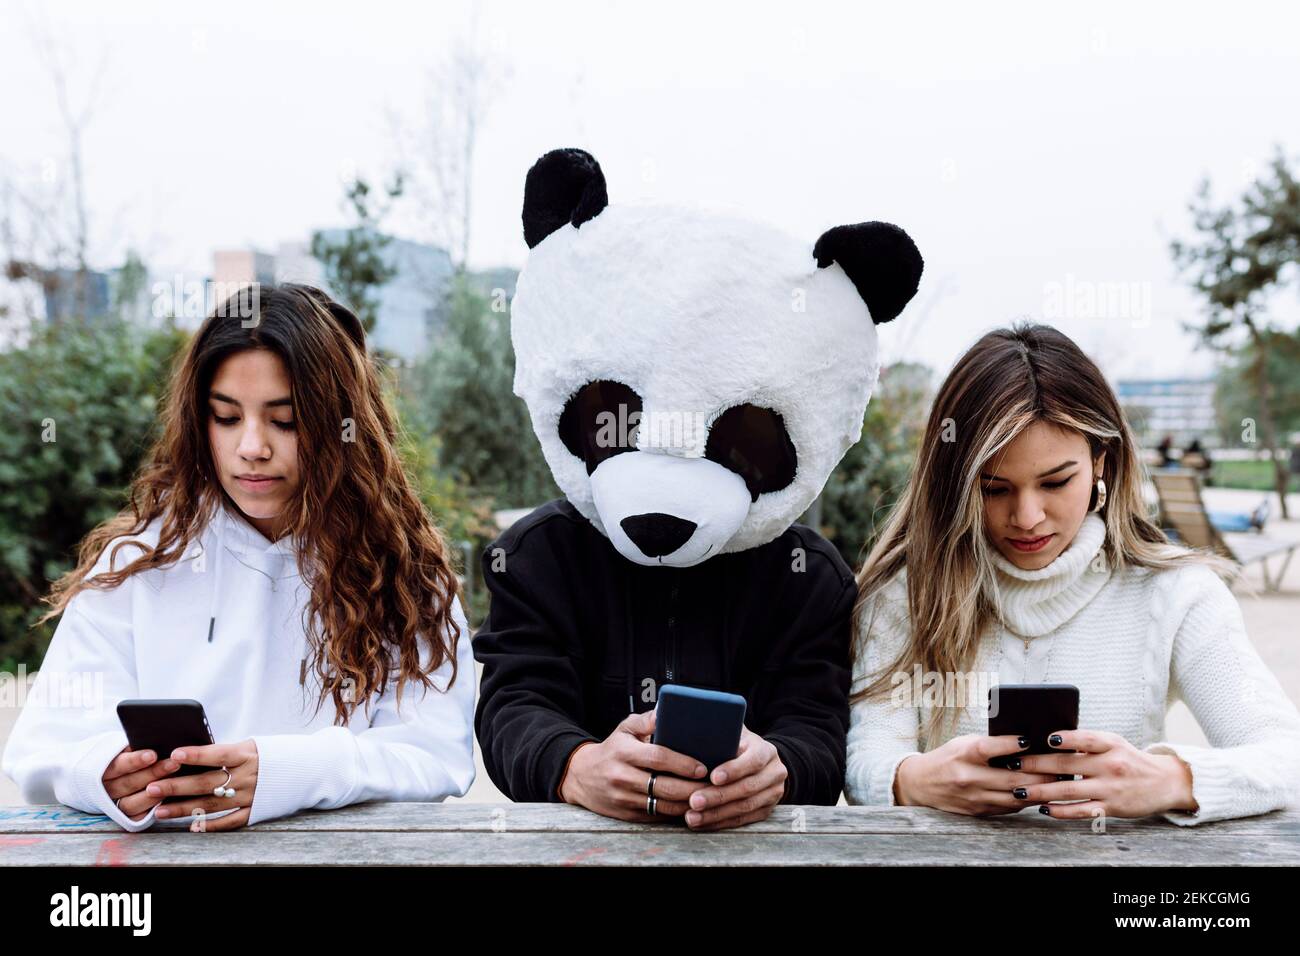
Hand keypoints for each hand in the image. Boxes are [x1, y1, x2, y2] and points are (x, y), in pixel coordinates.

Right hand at [102, 746, 182, 821]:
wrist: (118, 776)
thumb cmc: (129, 755)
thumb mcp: (127, 748)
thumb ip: (136, 745)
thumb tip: (159, 737)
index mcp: (102, 770)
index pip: (116, 766)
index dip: (134, 761)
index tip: (153, 754)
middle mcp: (106, 790)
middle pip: (127, 784)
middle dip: (152, 774)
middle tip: (173, 764)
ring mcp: (116, 805)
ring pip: (131, 804)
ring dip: (155, 793)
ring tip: (176, 781)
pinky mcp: (128, 816)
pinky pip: (139, 816)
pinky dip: (153, 808)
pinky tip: (169, 798)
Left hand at [144, 741, 259, 831]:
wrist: (302, 769)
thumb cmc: (267, 754)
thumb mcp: (250, 746)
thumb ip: (224, 753)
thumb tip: (188, 757)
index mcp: (247, 754)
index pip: (218, 754)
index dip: (196, 755)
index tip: (173, 755)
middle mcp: (248, 776)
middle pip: (207, 782)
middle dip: (176, 786)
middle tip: (152, 788)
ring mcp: (251, 795)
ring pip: (212, 804)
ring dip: (183, 808)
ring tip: (159, 810)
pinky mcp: (255, 810)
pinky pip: (229, 821)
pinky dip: (210, 825)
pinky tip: (191, 826)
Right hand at [559, 711, 708, 821]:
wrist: (581, 776)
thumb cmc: (612, 749)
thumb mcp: (624, 728)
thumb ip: (646, 720)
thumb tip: (666, 711)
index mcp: (624, 752)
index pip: (658, 758)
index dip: (683, 763)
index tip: (702, 767)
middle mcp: (622, 776)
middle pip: (664, 786)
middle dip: (692, 788)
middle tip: (712, 786)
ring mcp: (623, 798)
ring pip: (663, 805)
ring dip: (687, 804)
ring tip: (706, 798)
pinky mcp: (626, 815)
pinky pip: (656, 816)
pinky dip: (675, 813)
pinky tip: (690, 807)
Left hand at [684, 725, 786, 830]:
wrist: (760, 763)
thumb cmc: (736, 746)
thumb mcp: (733, 736)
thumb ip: (721, 736)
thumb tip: (695, 733)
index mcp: (766, 751)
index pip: (753, 761)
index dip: (733, 770)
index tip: (713, 777)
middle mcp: (775, 772)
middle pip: (747, 788)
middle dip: (718, 796)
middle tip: (694, 801)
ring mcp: (773, 793)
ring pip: (744, 807)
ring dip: (716, 814)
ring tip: (693, 816)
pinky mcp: (766, 810)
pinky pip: (743, 820)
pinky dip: (721, 822)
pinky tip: (703, 823)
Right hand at [894, 734, 1060, 814]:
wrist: (921, 784)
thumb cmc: (947, 758)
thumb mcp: (962, 743)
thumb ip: (989, 744)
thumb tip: (1024, 743)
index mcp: (963, 755)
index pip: (990, 748)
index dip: (1011, 744)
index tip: (1029, 739)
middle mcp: (968, 777)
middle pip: (1012, 778)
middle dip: (1040, 774)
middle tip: (1060, 768)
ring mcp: (974, 798)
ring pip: (1015, 797)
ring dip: (1038, 790)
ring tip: (1056, 783)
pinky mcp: (979, 812)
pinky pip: (1008, 807)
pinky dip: (1025, 800)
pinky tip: (1038, 793)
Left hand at [1014, 729, 1197, 819]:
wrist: (1164, 782)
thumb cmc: (1129, 758)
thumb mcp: (1113, 743)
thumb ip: (1086, 742)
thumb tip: (1047, 741)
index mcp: (1110, 744)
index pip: (1086, 739)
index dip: (1066, 738)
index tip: (1045, 738)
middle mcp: (1110, 765)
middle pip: (1067, 766)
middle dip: (1036, 765)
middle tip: (1012, 764)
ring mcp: (1110, 788)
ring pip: (1069, 791)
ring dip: (1041, 791)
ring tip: (1019, 790)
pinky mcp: (1111, 808)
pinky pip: (1081, 811)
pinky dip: (1060, 811)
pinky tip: (1044, 809)